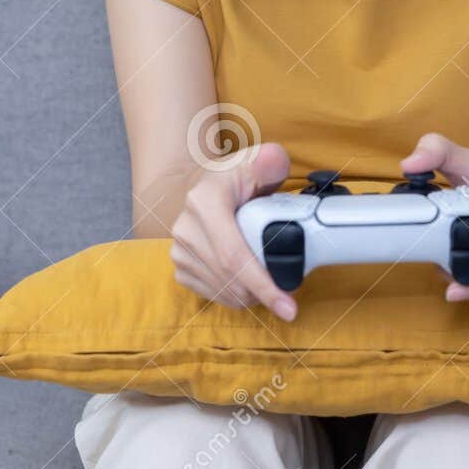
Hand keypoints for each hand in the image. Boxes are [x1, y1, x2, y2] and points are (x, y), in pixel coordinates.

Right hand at [168, 141, 297, 321]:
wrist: (204, 186)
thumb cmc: (235, 178)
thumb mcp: (255, 162)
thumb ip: (270, 161)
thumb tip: (273, 164)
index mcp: (204, 203)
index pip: (235, 256)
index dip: (264, 285)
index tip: (289, 307)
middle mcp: (186, 229)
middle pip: (230, 279)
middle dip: (263, 295)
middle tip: (289, 297)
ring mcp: (179, 251)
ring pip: (223, 291)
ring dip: (251, 298)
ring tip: (272, 289)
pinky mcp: (180, 267)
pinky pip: (212, 294)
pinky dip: (235, 297)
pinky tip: (250, 288)